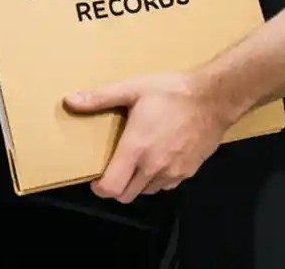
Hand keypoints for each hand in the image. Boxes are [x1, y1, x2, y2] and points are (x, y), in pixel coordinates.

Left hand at [63, 73, 235, 203]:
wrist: (214, 98)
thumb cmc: (171, 92)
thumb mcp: (132, 89)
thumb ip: (100, 97)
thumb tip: (70, 101)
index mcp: (136, 149)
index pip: (112, 188)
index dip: (100, 188)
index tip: (96, 178)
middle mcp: (154, 166)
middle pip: (127, 195)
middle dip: (116, 187)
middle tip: (112, 168)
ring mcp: (173, 172)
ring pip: (147, 191)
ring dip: (137, 183)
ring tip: (134, 161)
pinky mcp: (189, 172)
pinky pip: (166, 185)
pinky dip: (157, 179)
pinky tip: (157, 158)